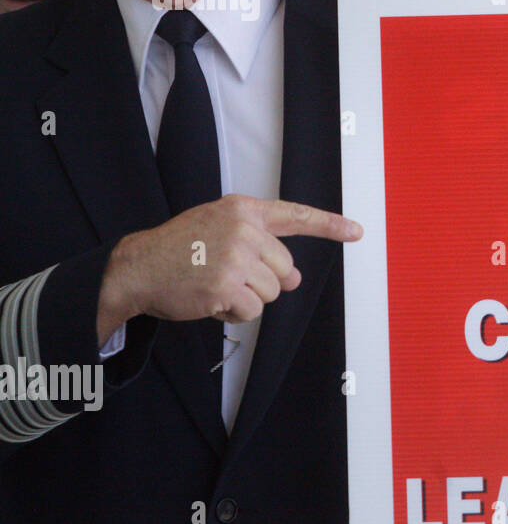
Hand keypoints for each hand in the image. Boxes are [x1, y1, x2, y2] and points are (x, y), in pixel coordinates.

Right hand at [96, 195, 362, 342]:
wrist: (136, 267)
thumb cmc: (179, 250)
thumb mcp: (221, 233)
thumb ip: (261, 248)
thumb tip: (294, 277)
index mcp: (243, 209)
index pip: (295, 215)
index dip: (329, 225)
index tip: (356, 231)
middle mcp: (244, 229)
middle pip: (284, 268)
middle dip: (260, 279)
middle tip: (224, 273)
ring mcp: (236, 257)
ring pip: (272, 292)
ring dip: (246, 298)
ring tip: (214, 285)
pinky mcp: (226, 285)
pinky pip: (252, 311)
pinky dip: (234, 314)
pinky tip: (210, 300)